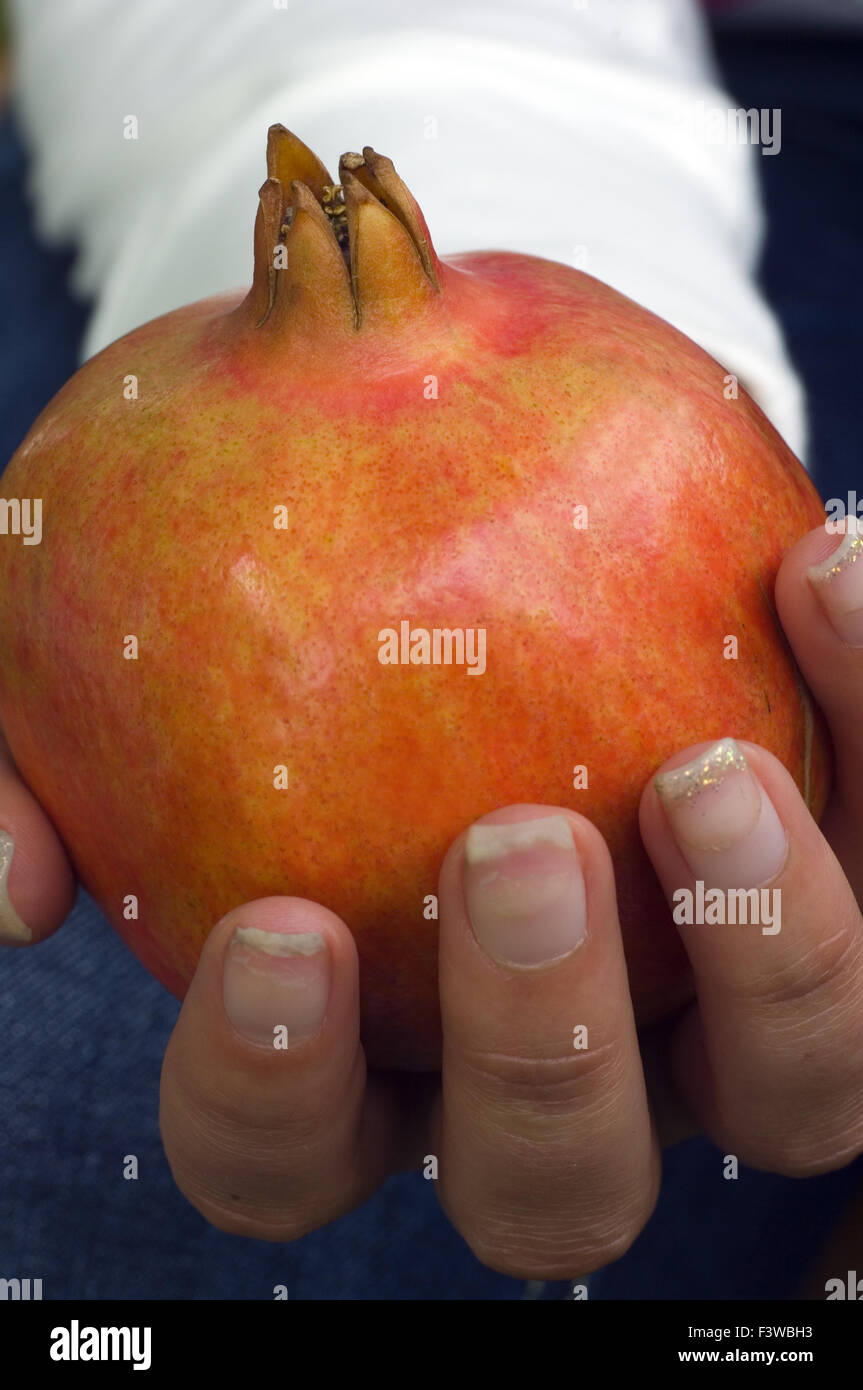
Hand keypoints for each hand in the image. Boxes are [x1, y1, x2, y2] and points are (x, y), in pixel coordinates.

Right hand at [4, 519, 862, 1279]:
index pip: (297, 1153)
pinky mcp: (845, 865)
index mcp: (375, 1046)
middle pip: (558, 1183)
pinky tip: (813, 565)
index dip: (277, 1094)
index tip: (278, 934)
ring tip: (703, 775)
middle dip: (540, 1058)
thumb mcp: (124, 617)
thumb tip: (20, 890)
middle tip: (512, 856)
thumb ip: (42, 741)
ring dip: (771, 961)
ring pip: (793, 1091)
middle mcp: (558, 1058)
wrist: (460, 461)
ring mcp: (715, 988)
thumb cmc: (278, 562)